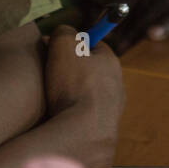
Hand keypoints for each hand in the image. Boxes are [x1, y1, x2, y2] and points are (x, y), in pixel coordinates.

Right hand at [43, 25, 123, 167]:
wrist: (83, 135)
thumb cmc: (73, 85)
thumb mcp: (62, 45)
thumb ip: (63, 32)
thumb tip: (62, 34)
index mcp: (111, 61)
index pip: (94, 44)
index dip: (73, 44)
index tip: (55, 52)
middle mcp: (117, 85)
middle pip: (91, 71)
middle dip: (72, 71)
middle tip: (51, 76)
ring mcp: (113, 111)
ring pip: (89, 96)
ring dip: (73, 96)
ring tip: (53, 101)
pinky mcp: (105, 133)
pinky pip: (86, 118)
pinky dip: (74, 116)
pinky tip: (60, 120)